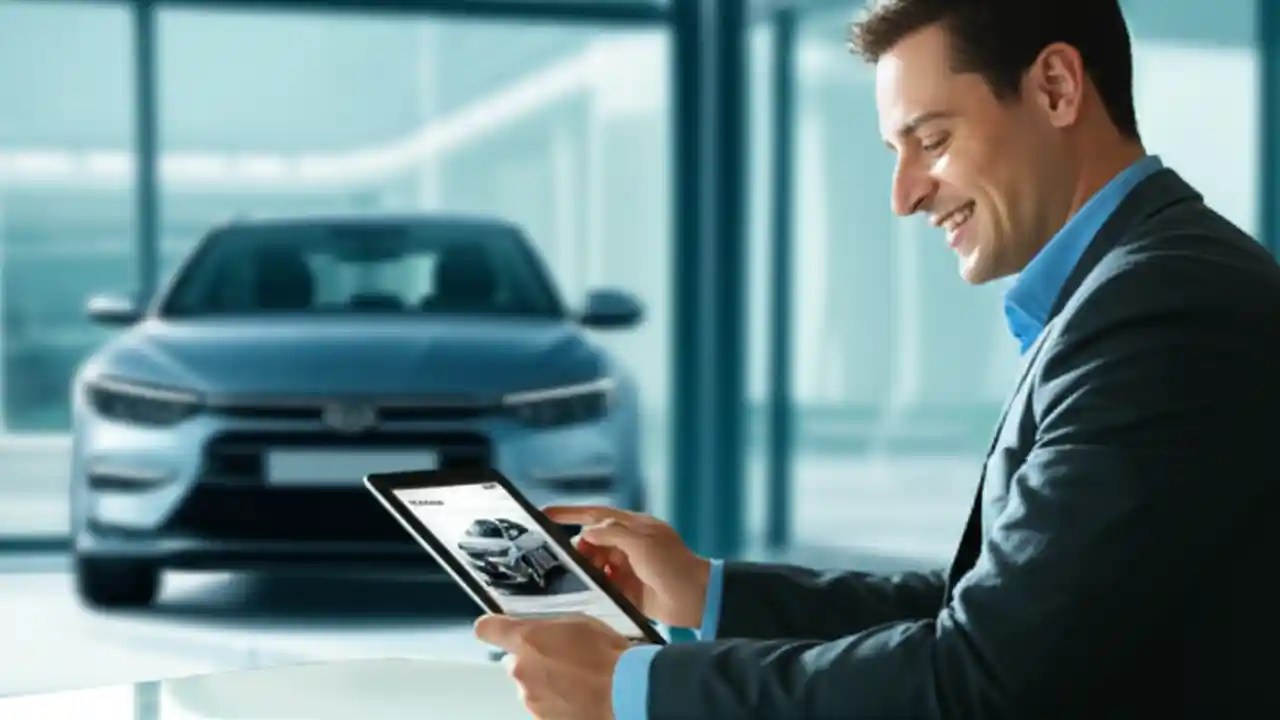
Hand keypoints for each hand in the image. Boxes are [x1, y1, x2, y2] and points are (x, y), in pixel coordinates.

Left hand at [474, 613, 629, 719]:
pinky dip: (558, 705)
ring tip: (579, 684)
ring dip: (547, 686)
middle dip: (533, 663)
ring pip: (531, 689)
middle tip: (563, 662)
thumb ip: (550, 629)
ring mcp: (530, 700)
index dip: (493, 629)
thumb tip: (543, 633)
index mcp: (526, 639)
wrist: (626, 692)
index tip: (496, 630)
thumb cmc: (607, 653)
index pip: (488, 629)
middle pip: (516, 664)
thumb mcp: (580, 623)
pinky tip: (580, 700)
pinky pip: (545, 709)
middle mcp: (521, 670)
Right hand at [543, 505, 710, 628]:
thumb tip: (586, 532)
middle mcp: (626, 544)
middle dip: (580, 548)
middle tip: (576, 560)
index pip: (595, 514)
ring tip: (587, 576)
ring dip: (586, 568)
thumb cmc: (672, 565)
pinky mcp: (625, 589)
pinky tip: (590, 590)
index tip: (544, 513)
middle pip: (591, 541)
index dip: (569, 513)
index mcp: (632, 526)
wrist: (695, 599)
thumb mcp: (642, 542)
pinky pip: (600, 584)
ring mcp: (625, 567)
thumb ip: (612, 533)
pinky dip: (593, 585)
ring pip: (593, 563)